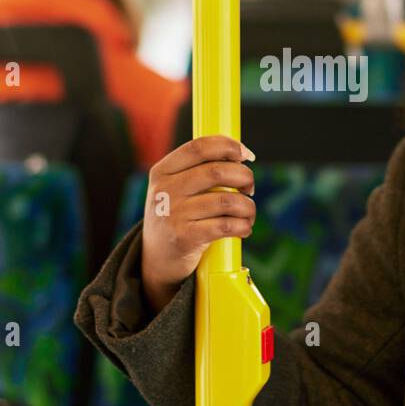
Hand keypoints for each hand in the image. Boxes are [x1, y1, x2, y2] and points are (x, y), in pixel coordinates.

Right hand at [139, 136, 256, 307]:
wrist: (155, 259)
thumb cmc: (175, 217)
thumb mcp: (173, 188)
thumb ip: (197, 170)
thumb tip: (239, 155)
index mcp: (162, 171)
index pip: (199, 147)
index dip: (228, 146)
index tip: (246, 154)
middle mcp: (165, 190)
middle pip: (217, 171)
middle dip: (244, 177)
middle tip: (249, 188)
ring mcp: (173, 214)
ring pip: (227, 201)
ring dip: (248, 207)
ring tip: (248, 214)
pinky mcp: (184, 238)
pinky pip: (226, 226)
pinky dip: (243, 226)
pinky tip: (244, 229)